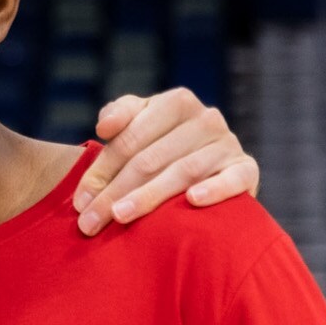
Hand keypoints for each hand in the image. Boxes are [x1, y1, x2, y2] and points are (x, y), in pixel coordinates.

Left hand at [76, 87, 258, 236]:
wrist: (215, 170)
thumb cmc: (165, 147)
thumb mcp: (141, 124)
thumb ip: (120, 115)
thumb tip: (104, 126)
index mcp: (177, 102)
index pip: (130, 139)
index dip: (101, 170)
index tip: (79, 201)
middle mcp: (206, 118)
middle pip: (150, 158)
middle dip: (115, 192)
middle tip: (90, 222)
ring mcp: (228, 144)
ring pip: (181, 171)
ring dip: (149, 196)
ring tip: (120, 216)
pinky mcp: (247, 170)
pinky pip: (232, 180)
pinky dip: (214, 189)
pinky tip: (191, 200)